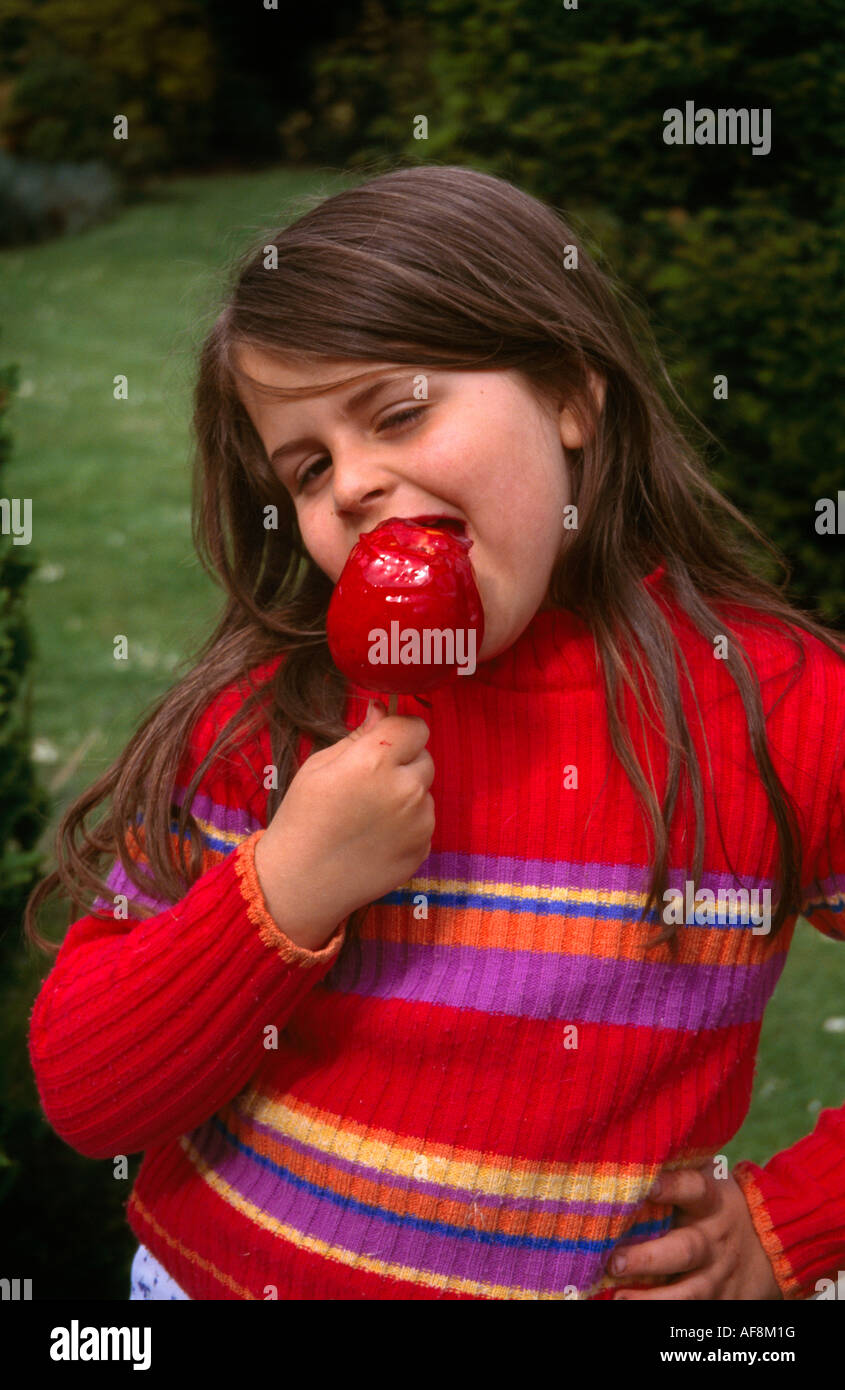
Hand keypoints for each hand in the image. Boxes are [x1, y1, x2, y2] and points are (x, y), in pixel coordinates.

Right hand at [255, 699, 434, 941]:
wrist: (300, 882)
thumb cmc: (303, 818)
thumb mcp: (319, 766)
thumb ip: (359, 736)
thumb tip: (383, 708)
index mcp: (374, 762)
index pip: (415, 726)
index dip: (400, 730)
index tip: (385, 741)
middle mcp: (404, 789)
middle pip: (424, 756)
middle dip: (403, 763)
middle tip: (369, 783)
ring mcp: (418, 822)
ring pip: (425, 790)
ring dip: (406, 794)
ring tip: (369, 814)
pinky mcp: (423, 848)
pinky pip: (424, 821)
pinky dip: (408, 824)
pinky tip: (376, 836)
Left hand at [608, 1163, 783, 1299]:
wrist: (776, 1243)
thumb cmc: (721, 1204)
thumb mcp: (710, 1181)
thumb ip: (678, 1170)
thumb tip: (633, 1150)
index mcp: (712, 1202)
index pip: (694, 1189)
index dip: (672, 1186)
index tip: (647, 1187)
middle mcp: (715, 1240)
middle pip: (685, 1250)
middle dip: (648, 1258)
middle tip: (614, 1261)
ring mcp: (719, 1275)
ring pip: (688, 1291)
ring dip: (653, 1298)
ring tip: (620, 1297)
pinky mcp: (721, 1301)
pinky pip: (694, 1310)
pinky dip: (665, 1311)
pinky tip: (637, 1310)